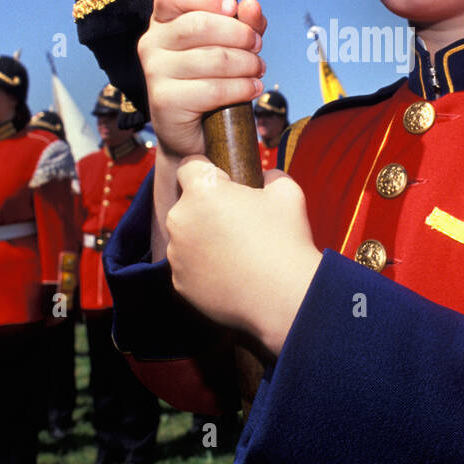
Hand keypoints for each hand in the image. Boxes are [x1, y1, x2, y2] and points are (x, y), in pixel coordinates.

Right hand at [138, 0, 266, 160]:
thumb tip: (251, 5)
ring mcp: (154, 72)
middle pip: (199, 25)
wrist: (195, 134)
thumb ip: (244, 23)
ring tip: (258, 70)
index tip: (233, 7)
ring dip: (246, 63)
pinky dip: (241, 88)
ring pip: (212, 58)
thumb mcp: (233, 45)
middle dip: (239, 34)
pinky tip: (253, 88)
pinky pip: (212, 89)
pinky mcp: (164, 101)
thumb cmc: (213, 80)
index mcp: (163, 22)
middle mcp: (152, 43)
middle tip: (258, 46)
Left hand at [167, 157, 320, 355]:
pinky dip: (204, 268)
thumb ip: (270, 175)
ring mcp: (177, 254)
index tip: (226, 183)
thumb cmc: (285, 240)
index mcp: (203, 191)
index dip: (209, 170)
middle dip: (208, 209)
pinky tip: (232, 274)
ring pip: (187, 237)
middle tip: (239, 223)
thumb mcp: (287, 192)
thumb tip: (264, 178)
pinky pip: (189, 267)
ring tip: (238, 253)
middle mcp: (180, 219)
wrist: (283, 297)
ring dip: (204, 239)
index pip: (190, 165)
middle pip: (188, 204)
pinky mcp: (179, 283)